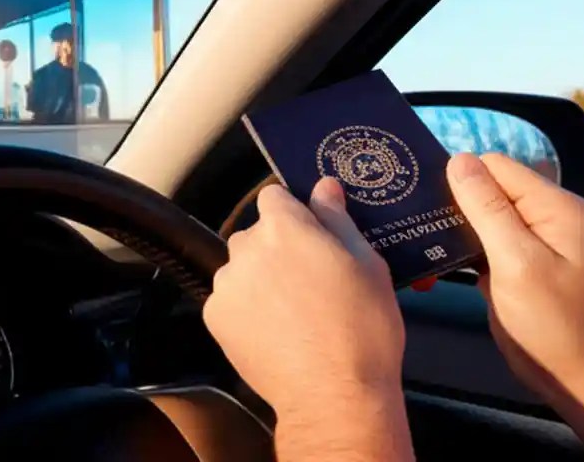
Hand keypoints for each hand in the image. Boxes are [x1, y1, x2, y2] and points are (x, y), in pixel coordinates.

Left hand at [204, 177, 410, 459]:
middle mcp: (247, 248)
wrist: (333, 395)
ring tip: (294, 311)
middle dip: (278, 248)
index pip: (275, 196)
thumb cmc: (362, 331)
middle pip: (257, 234)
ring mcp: (227, 283)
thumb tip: (324, 187)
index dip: (295, 212)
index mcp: (286, 227)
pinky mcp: (215, 316)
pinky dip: (247, 309)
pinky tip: (276, 330)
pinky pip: (230, 300)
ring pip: (242, 268)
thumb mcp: (367, 264)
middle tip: (310, 280)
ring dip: (260, 279)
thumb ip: (338, 218)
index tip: (311, 234)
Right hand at [445, 153, 583, 400]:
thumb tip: (459, 159)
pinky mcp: (534, 268)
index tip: (424, 203)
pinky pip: (497, 245)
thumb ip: (487, 209)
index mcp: (558, 208)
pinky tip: (445, 268)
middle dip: (456, 207)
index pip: (497, 167)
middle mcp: (555, 217)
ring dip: (460, 233)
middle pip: (493, 190)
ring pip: (490, 219)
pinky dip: (472, 254)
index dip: (459, 180)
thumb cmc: (552, 326)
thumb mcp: (516, 262)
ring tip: (425, 251)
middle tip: (419, 231)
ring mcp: (547, 244)